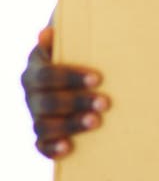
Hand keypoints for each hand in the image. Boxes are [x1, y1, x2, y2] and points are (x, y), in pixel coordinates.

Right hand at [20, 26, 109, 158]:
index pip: (46, 74)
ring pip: (42, 124)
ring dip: (69, 125)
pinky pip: (40, 145)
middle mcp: (31, 92)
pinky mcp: (43, 133)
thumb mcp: (75, 38)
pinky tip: (69, 148)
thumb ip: (67, 32)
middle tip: (105, 102)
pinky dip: (52, 148)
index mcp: (35, 66)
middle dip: (76, 102)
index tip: (97, 79)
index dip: (70, 77)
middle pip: (47, 101)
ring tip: (96, 122)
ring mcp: (35, 113)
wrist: (80, 73)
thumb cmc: (82, 51)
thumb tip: (48, 32)